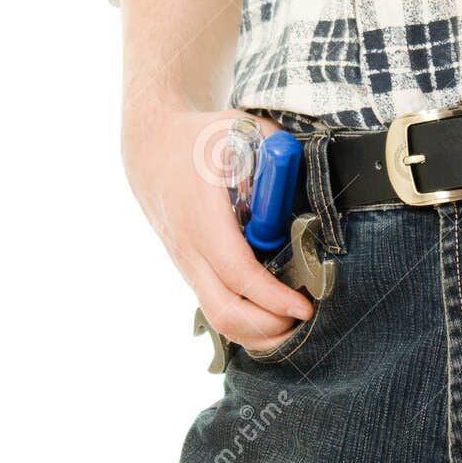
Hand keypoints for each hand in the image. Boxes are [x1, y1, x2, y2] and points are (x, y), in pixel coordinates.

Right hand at [122, 105, 314, 351]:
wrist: (151, 148)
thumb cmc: (198, 139)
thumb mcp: (239, 130)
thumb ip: (277, 149)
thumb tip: (310, 171)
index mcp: (203, 216)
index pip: (237, 271)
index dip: (272, 296)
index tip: (304, 305)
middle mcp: (190, 248)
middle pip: (225, 310)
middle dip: (268, 326)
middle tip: (304, 316)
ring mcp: (187, 264)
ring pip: (218, 318)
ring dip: (257, 332)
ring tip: (292, 323)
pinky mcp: (190, 270)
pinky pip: (215, 309)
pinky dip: (245, 322)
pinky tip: (271, 316)